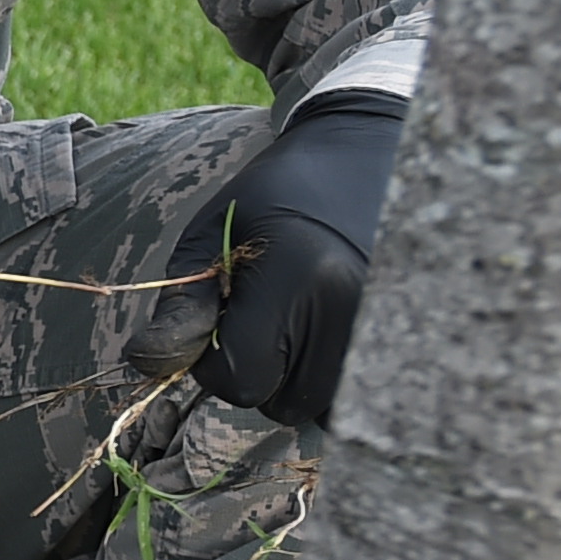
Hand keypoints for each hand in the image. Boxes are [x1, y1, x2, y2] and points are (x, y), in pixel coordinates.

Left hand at [176, 95, 407, 428]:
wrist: (364, 153)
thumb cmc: (274, 193)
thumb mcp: (210, 236)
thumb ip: (179, 307)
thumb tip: (145, 363)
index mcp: (300, 281)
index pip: (240, 380)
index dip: (213, 362)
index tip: (219, 318)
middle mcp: (354, 312)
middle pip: (280, 402)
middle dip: (255, 371)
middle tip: (261, 313)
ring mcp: (391, 327)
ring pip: (318, 406)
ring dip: (293, 379)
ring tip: (295, 319)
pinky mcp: (415, 333)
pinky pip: (357, 398)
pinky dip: (330, 380)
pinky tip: (323, 334)